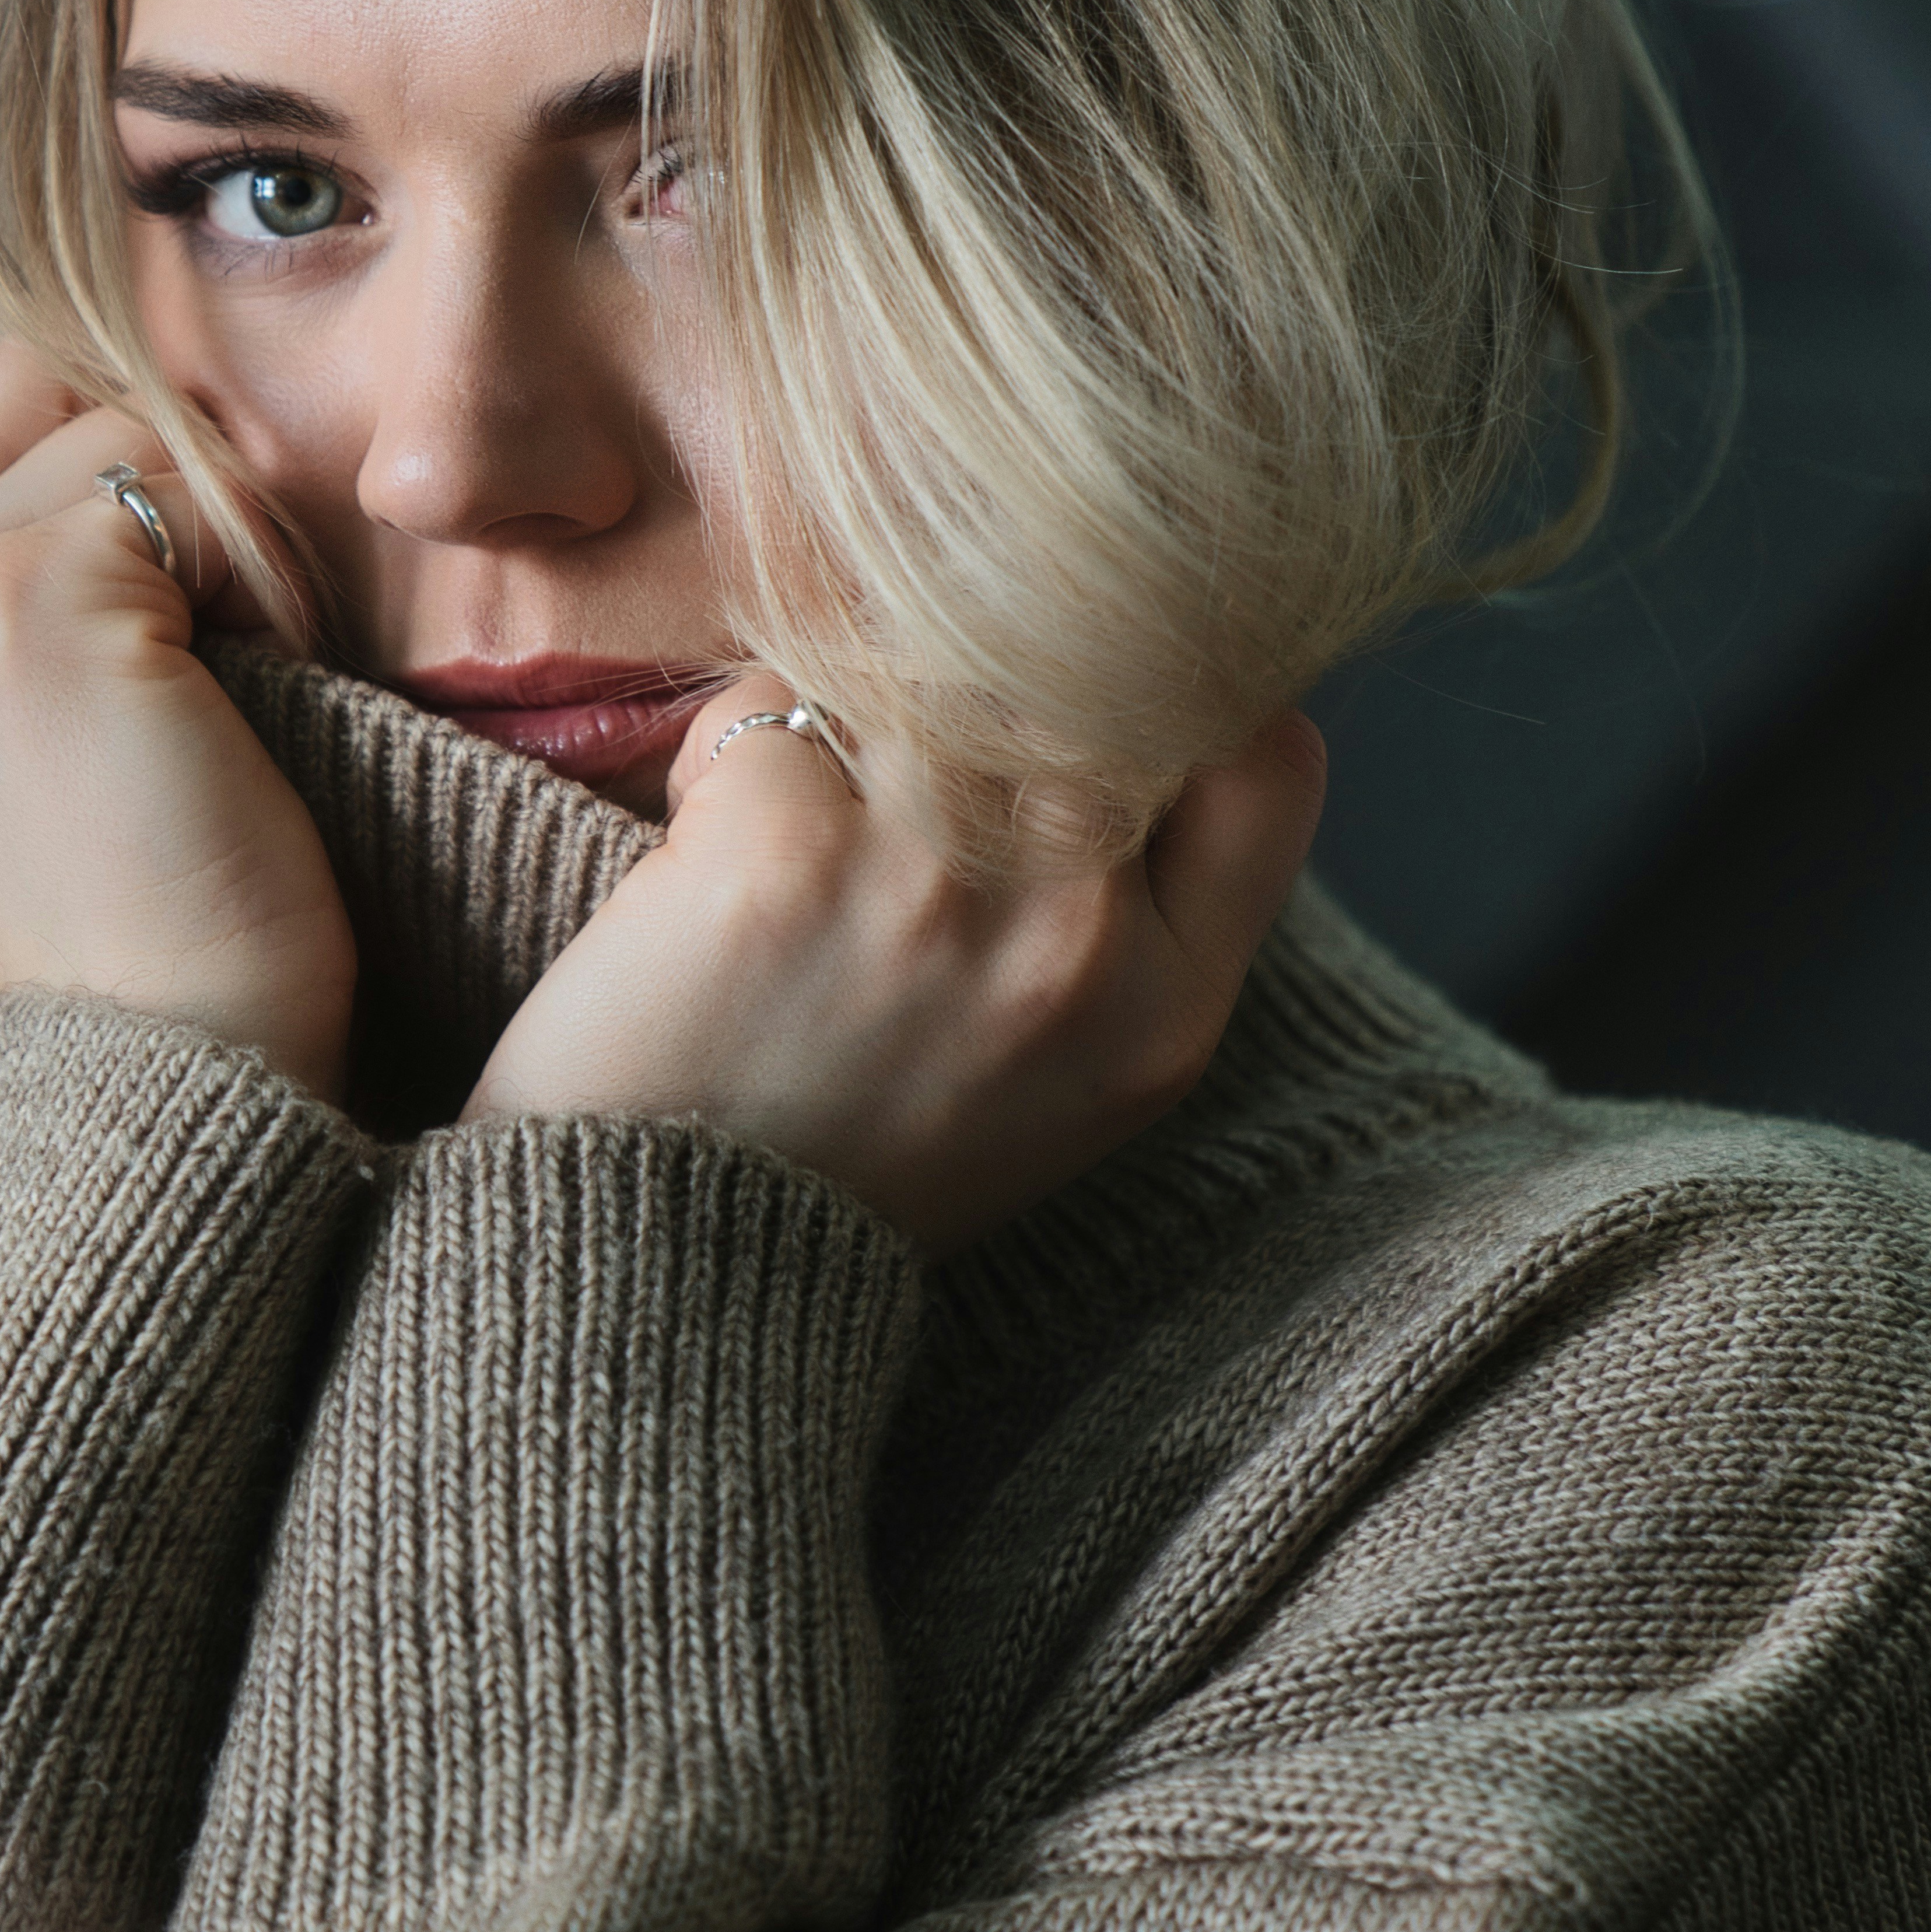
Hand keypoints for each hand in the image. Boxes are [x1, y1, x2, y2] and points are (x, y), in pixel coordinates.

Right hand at [0, 345, 354, 1100]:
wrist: (182, 1032)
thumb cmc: (138, 875)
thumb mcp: (4, 705)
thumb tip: (74, 395)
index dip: (31, 430)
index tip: (114, 557)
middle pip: (7, 376)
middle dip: (124, 460)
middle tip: (185, 601)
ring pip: (104, 417)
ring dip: (200, 512)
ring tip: (217, 650)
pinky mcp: (31, 594)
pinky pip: (176, 478)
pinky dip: (244, 563)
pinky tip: (243, 675)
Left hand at [461, 676, 1325, 1250]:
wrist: (663, 1262)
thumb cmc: (852, 1156)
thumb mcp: (1068, 1080)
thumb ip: (1131, 915)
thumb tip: (1138, 714)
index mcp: (1167, 1010)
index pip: (1267, 760)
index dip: (1191, 704)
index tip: (1097, 721)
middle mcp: (1079, 941)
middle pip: (1087, 684)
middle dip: (986, 697)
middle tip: (902, 769)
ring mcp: (939, 887)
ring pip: (925, 669)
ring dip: (849, 712)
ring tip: (805, 824)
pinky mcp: (789, 850)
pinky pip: (773, 700)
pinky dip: (730, 752)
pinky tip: (713, 848)